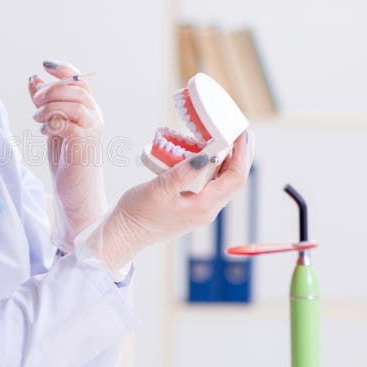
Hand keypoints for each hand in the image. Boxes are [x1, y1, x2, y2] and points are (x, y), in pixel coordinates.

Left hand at [28, 59, 107, 251]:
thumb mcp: (51, 127)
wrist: (76, 196)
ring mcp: (93, 130)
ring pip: (73, 103)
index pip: (80, 80)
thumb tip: (34, 78)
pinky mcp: (85, 144)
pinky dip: (53, 123)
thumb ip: (45, 104)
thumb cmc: (66, 163)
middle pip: (76, 88)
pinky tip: (45, 132)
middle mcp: (95, 117)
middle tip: (35, 103)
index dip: (63, 69)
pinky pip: (69, 123)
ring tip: (38, 120)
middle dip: (51, 90)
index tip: (44, 65)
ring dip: (49, 107)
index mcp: (88, 110)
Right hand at [75, 130, 254, 277]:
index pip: (235, 179)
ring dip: (227, 161)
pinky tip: (206, 157)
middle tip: (241, 133)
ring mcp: (199, 210)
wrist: (124, 233)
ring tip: (227, 141)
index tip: (242, 134)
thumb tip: (205, 157)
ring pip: (222, 183)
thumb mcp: (159, 189)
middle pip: (233, 181)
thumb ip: (183, 173)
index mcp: (204, 207)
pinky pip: (210, 185)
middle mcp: (206, 210)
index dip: (242, 155)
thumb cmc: (138, 213)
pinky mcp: (190, 207)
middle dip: (240, 156)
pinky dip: (213, 169)